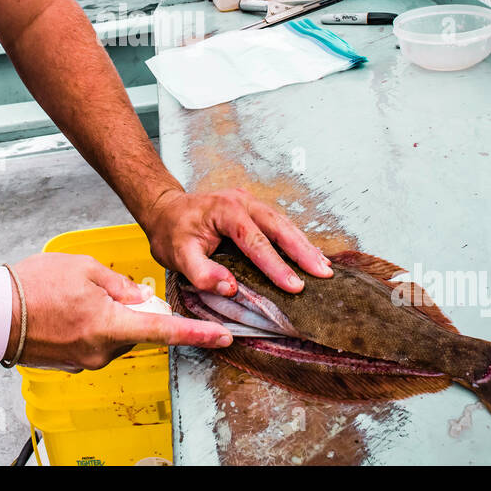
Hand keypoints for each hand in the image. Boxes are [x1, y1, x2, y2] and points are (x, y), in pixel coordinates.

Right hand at [4, 252, 232, 370]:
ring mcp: (86, 361)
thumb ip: (121, 285)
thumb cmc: (32, 287)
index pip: (165, 332)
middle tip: (117, 288)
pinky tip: (71, 309)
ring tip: (79, 296)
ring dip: (111, 316)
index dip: (197, 335)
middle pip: (138, 332)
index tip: (223, 338)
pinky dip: (93, 325)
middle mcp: (102, 351)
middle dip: (137, 312)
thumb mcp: (84, 270)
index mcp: (110, 326)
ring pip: (116, 336)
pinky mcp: (72, 363)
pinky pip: (95, 342)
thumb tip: (141, 298)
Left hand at [142, 187, 333, 295]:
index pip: (255, 240)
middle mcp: (242, 202)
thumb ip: (201, 272)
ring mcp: (250, 203)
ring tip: (324, 267)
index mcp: (224, 210)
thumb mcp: (177, 255)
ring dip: (304, 246)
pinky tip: (309, 255)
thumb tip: (230, 288)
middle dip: (302, 251)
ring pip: (284, 224)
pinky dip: (296, 241)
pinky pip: (279, 225)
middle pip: (279, 226)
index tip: (294, 286)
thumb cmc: (171, 232)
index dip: (276, 265)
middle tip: (323, 273)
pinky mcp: (254, 211)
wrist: (166, 209)